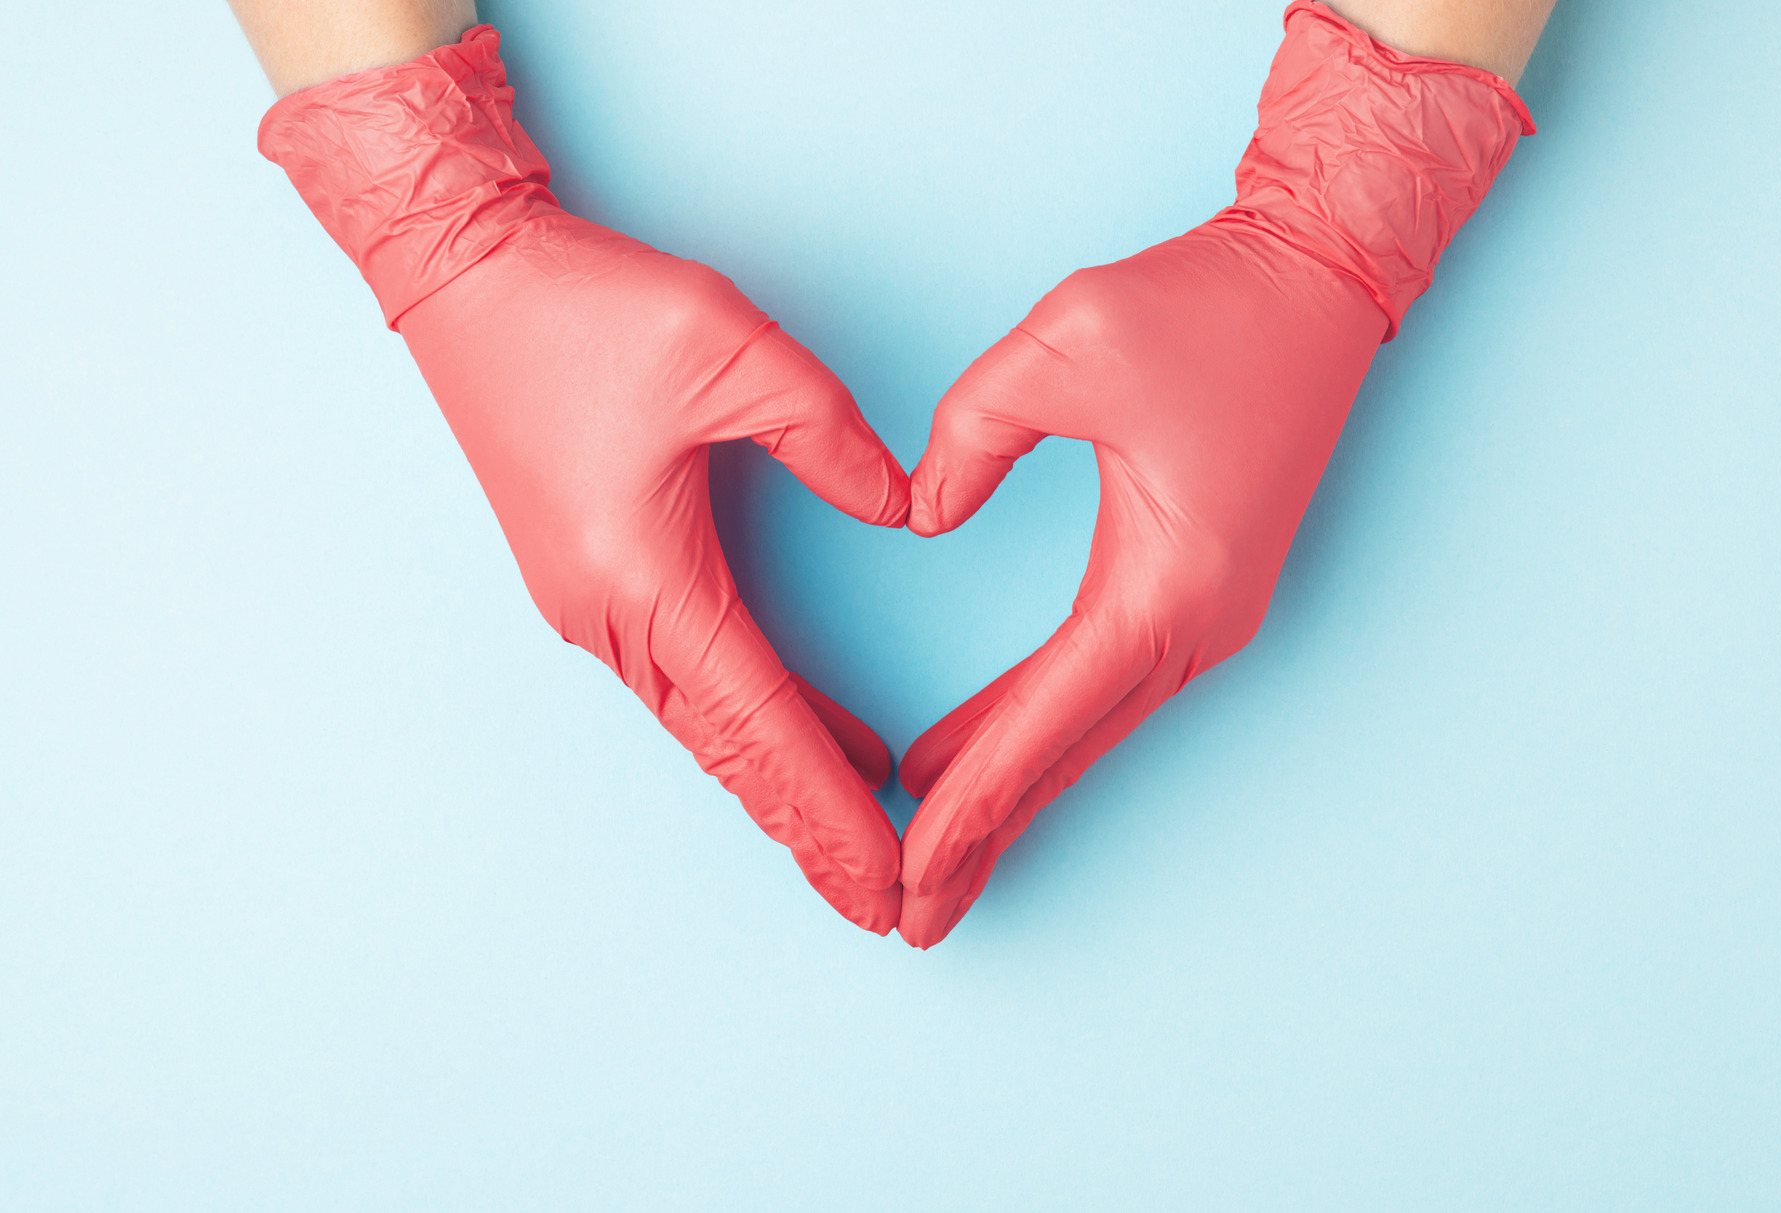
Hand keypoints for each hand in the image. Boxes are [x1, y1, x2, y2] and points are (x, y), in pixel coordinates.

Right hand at [259, 27, 908, 932]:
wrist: (464, 276)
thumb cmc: (582, 309)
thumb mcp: (730, 346)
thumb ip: (827, 434)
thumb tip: (899, 506)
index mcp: (645, 580)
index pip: (761, 724)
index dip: (829, 808)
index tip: (884, 876)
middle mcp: (611, 617)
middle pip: (731, 753)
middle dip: (808, 832)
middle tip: (881, 902)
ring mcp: (594, 606)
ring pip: (707, 725)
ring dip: (781, 786)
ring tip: (855, 845)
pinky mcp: (594, 578)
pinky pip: (686, 679)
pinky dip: (752, 723)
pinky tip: (811, 738)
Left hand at [895, 0, 1531, 946]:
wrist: (1318, 276)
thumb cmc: (1208, 305)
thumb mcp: (1062, 344)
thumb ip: (970, 436)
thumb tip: (924, 518)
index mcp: (1168, 584)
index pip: (1049, 718)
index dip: (975, 798)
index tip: (913, 863)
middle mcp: (1198, 623)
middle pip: (1071, 753)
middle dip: (991, 833)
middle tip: (916, 914)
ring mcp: (1209, 614)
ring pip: (1091, 729)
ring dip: (1016, 792)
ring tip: (941, 858)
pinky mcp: (1199, 589)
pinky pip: (1108, 684)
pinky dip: (1044, 731)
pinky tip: (987, 755)